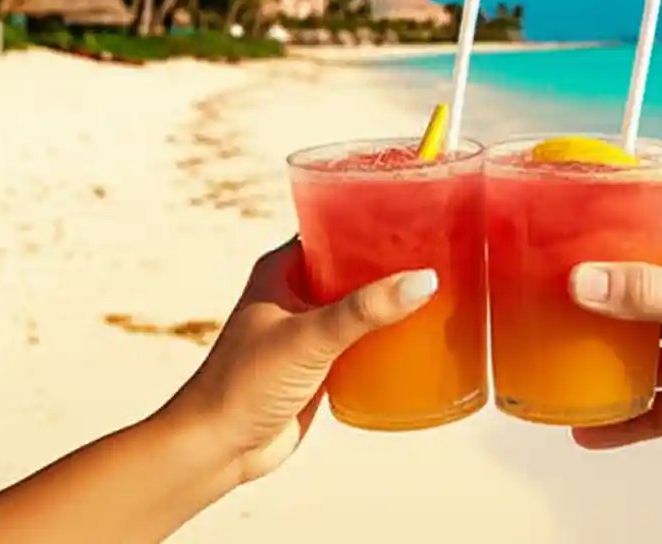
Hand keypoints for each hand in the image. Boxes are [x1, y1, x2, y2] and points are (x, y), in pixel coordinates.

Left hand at [159, 237, 438, 484]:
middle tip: (441, 251)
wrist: (218, 449)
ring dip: (393, 301)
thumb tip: (423, 280)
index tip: (417, 212)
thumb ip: (363, 310)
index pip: (333, 228)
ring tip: (443, 289)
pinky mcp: (322, 363)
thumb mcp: (308, 338)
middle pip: (354, 265)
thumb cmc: (244, 384)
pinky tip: (423, 335)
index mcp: (282, 269)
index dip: (371, 220)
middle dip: (392, 262)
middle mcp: (296, 293)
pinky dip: (389, 336)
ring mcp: (310, 329)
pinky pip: (364, 340)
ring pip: (362, 304)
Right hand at [567, 226, 661, 481]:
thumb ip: (650, 293)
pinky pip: (649, 412)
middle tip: (536, 309)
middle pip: (630, 301)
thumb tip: (582, 281)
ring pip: (635, 358)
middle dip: (588, 307)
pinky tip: (585, 431)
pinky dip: (618, 422)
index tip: (553, 245)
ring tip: (549, 369)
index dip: (603, 241)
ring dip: (597, 365)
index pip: (646, 240)